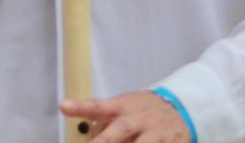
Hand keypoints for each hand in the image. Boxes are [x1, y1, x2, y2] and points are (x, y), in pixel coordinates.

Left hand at [60, 90, 189, 141]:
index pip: (97, 105)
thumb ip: (104, 124)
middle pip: (119, 130)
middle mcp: (137, 119)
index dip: (80, 107)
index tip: (64, 106)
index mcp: (121, 107)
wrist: (181, 107)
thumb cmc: (143, 110)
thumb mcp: (123, 108)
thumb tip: (89, 137)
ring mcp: (155, 132)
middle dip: (104, 142)